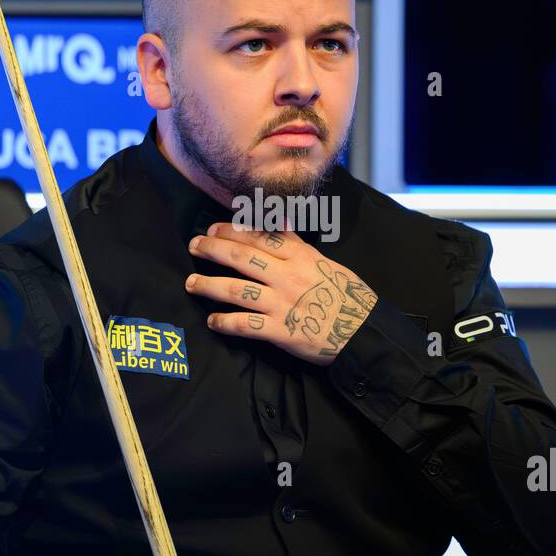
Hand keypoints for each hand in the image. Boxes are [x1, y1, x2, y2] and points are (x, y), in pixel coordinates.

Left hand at [185, 222, 377, 365]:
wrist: (364, 332)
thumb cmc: (348, 297)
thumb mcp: (326, 263)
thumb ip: (299, 246)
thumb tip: (280, 224)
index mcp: (301, 256)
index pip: (261, 235)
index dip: (233, 230)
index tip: (214, 228)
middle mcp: (288, 276)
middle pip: (243, 257)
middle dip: (213, 249)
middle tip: (194, 246)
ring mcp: (283, 303)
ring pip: (237, 289)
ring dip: (209, 285)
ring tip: (191, 284)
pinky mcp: (281, 331)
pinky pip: (246, 324)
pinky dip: (225, 322)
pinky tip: (212, 321)